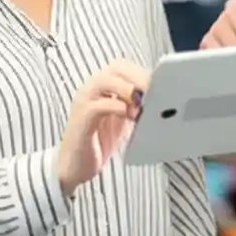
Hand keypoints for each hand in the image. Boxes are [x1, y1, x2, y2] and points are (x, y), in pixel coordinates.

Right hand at [57, 60, 148, 196]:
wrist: (74, 167)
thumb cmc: (99, 142)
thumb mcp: (123, 119)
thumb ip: (135, 106)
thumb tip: (160, 99)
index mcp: (100, 87)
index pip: (122, 67)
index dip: (141, 72)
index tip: (160, 82)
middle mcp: (90, 90)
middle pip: (114, 69)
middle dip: (138, 77)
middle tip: (155, 91)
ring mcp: (82, 102)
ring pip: (104, 81)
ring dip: (127, 89)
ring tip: (142, 103)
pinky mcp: (80, 120)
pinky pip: (97, 106)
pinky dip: (116, 107)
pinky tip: (129, 115)